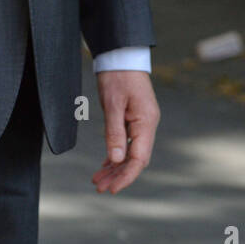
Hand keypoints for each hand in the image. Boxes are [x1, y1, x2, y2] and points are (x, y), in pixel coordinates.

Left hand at [92, 70, 158, 193]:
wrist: (121, 54)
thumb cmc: (118, 76)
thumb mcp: (113, 104)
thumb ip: (115, 132)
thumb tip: (117, 159)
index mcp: (146, 122)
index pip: (139, 158)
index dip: (126, 175)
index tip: (112, 188)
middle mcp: (146, 125)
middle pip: (134, 158)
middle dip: (118, 175)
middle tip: (99, 187)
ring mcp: (140, 122)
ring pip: (129, 152)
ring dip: (115, 167)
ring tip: (98, 180)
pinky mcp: (132, 118)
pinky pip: (126, 142)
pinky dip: (115, 154)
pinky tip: (105, 165)